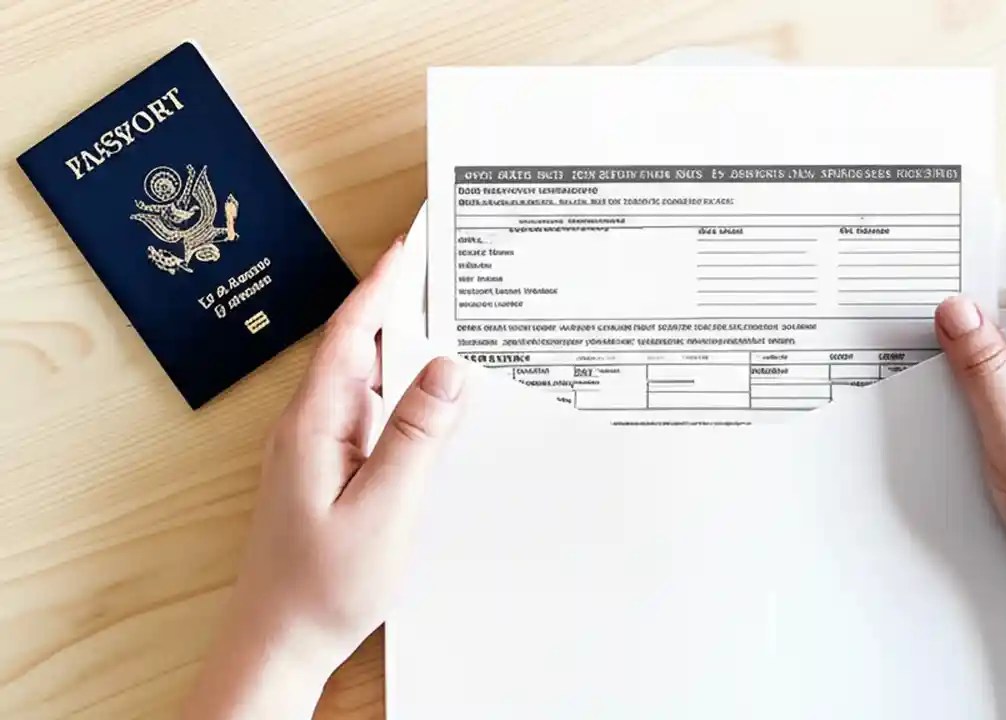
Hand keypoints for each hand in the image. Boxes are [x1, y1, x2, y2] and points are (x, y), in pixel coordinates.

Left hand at [184, 237, 465, 718]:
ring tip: (443, 318)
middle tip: (442, 267)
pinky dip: (398, 389)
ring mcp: (314, 446)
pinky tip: (423, 395)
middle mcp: (309, 425)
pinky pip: (366, 409)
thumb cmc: (323, 585)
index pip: (351, 333)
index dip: (382, 283)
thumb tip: (447, 370)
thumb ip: (416, 437)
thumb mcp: (383, 510)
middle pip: (357, 345)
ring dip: (399, 346)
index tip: (409, 242)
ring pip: (363, 377)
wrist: (279, 641)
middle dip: (397, 302)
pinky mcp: (326, 467)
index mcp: (315, 423)